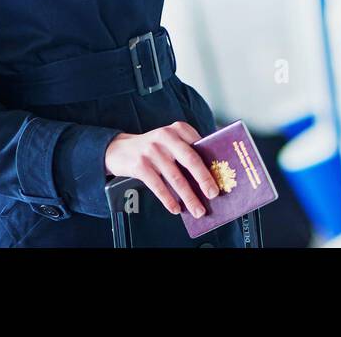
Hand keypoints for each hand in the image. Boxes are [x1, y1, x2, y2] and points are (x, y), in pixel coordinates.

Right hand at [103, 123, 219, 216]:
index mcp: (178, 129)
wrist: (119, 149)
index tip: (221, 178)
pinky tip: (176, 209)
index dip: (211, 163)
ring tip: (197, 210)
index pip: (200, 146)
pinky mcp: (140, 165)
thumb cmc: (152, 148)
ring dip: (189, 197)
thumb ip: (187, 151)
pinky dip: (169, 200)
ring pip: (176, 178)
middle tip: (214, 194)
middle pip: (190, 160)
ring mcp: (152, 151)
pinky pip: (158, 186)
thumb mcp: (170, 142)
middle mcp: (166, 137)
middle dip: (204, 179)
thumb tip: (210, 176)